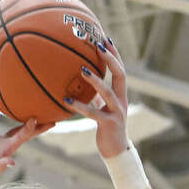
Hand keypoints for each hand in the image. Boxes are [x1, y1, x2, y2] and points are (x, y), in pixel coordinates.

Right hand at [0, 111, 49, 188]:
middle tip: (49, 112)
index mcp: (9, 149)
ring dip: (20, 117)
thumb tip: (12, 162)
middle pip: (25, 130)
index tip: (39, 117)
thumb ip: (1, 165)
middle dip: (37, 123)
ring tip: (29, 106)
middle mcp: (6, 144)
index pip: (24, 135)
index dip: (31, 127)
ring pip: (11, 126)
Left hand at [65, 40, 129, 158]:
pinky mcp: (108, 124)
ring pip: (108, 92)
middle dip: (111, 59)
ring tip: (82, 69)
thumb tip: (85, 82)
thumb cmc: (107, 128)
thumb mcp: (103, 108)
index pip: (120, 70)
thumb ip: (97, 96)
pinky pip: (93, 113)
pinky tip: (67, 101)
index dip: (114, 54)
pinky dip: (80, 106)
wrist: (116, 151)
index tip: (106, 38)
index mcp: (121, 95)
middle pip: (120, 75)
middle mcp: (121, 100)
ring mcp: (117, 112)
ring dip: (95, 80)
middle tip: (99, 45)